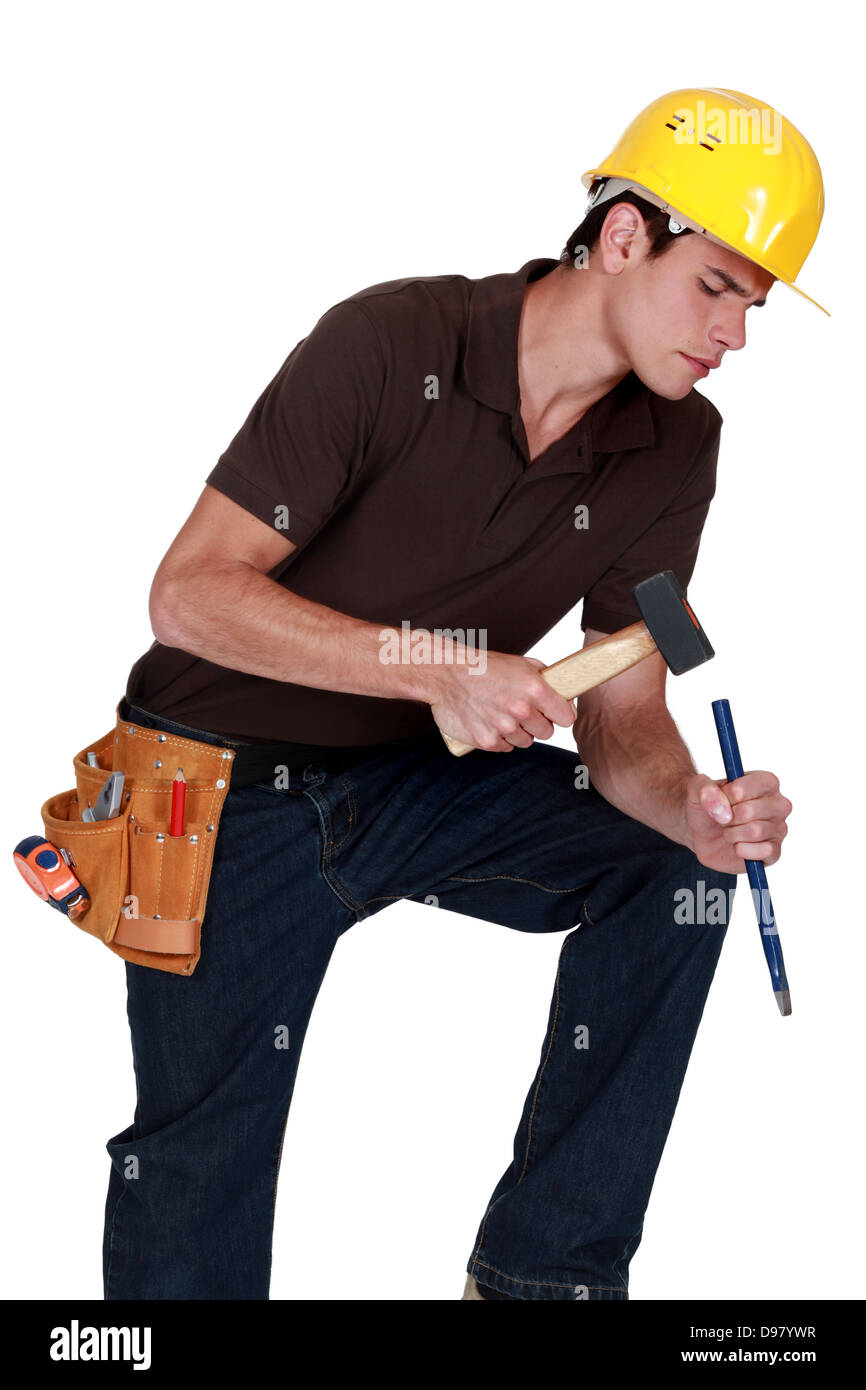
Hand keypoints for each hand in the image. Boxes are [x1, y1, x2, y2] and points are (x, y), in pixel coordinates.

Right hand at [428, 653, 575, 751]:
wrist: (445, 673)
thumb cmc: (481, 666)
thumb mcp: (519, 663)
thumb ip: (543, 678)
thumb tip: (561, 689)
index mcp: (535, 689)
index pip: (566, 717)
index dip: (560, 714)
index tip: (553, 712)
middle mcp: (521, 710)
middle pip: (547, 732)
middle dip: (538, 723)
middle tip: (523, 712)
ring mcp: (503, 728)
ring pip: (526, 741)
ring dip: (518, 732)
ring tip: (503, 715)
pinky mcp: (486, 741)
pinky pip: (505, 747)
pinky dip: (500, 738)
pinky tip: (490, 722)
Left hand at [682, 770, 791, 874]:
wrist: (701, 832)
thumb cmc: (706, 806)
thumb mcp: (696, 789)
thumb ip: (704, 788)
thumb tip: (723, 809)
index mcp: (766, 782)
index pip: (757, 784)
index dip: (732, 793)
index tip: (722, 796)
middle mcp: (779, 804)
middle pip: (751, 810)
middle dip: (728, 817)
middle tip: (724, 818)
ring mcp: (779, 828)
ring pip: (755, 831)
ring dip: (732, 834)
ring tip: (728, 831)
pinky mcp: (774, 851)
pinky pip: (763, 851)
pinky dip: (741, 850)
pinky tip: (736, 846)